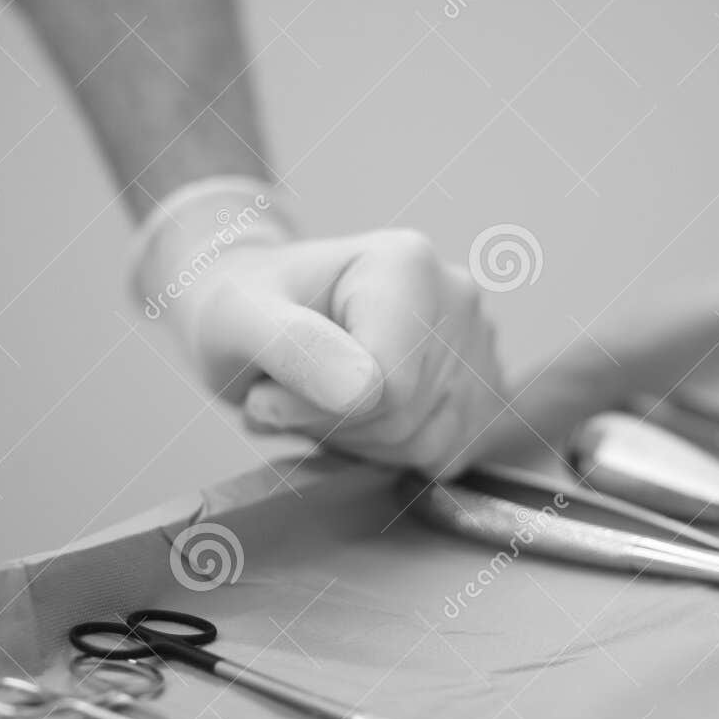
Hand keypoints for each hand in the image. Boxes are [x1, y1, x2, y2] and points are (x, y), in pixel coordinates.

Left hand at [143, 210, 504, 477]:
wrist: (258, 315)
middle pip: (408, 417)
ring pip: (431, 443)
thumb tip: (363, 390)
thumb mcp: (236, 320)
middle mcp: (456, 295)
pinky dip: (394, 453)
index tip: (269, 391)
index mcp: (406, 265)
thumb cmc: (242, 310)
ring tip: (322, 397)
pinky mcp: (482, 387)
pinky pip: (448, 454)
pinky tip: (358, 414)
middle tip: (292, 395)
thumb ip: (294, 347)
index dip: (319, 411)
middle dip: (338, 425)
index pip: (388, 388)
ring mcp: (476, 342)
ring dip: (362, 442)